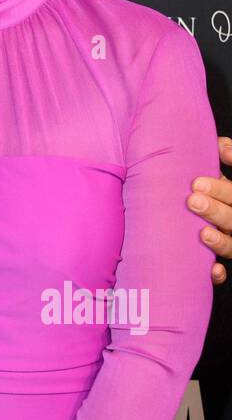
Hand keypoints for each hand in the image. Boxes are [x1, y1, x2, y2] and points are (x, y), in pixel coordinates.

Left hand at [188, 136, 231, 284]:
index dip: (220, 190)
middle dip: (215, 210)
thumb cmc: (215, 189)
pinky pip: (223, 270)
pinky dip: (218, 272)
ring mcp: (231, 240)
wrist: (203, 207)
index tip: (196, 182)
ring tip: (202, 233)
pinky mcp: (223, 259)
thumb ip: (226, 153)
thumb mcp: (222, 171)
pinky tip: (213, 270)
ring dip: (219, 241)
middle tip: (192, 200)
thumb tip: (223, 147)